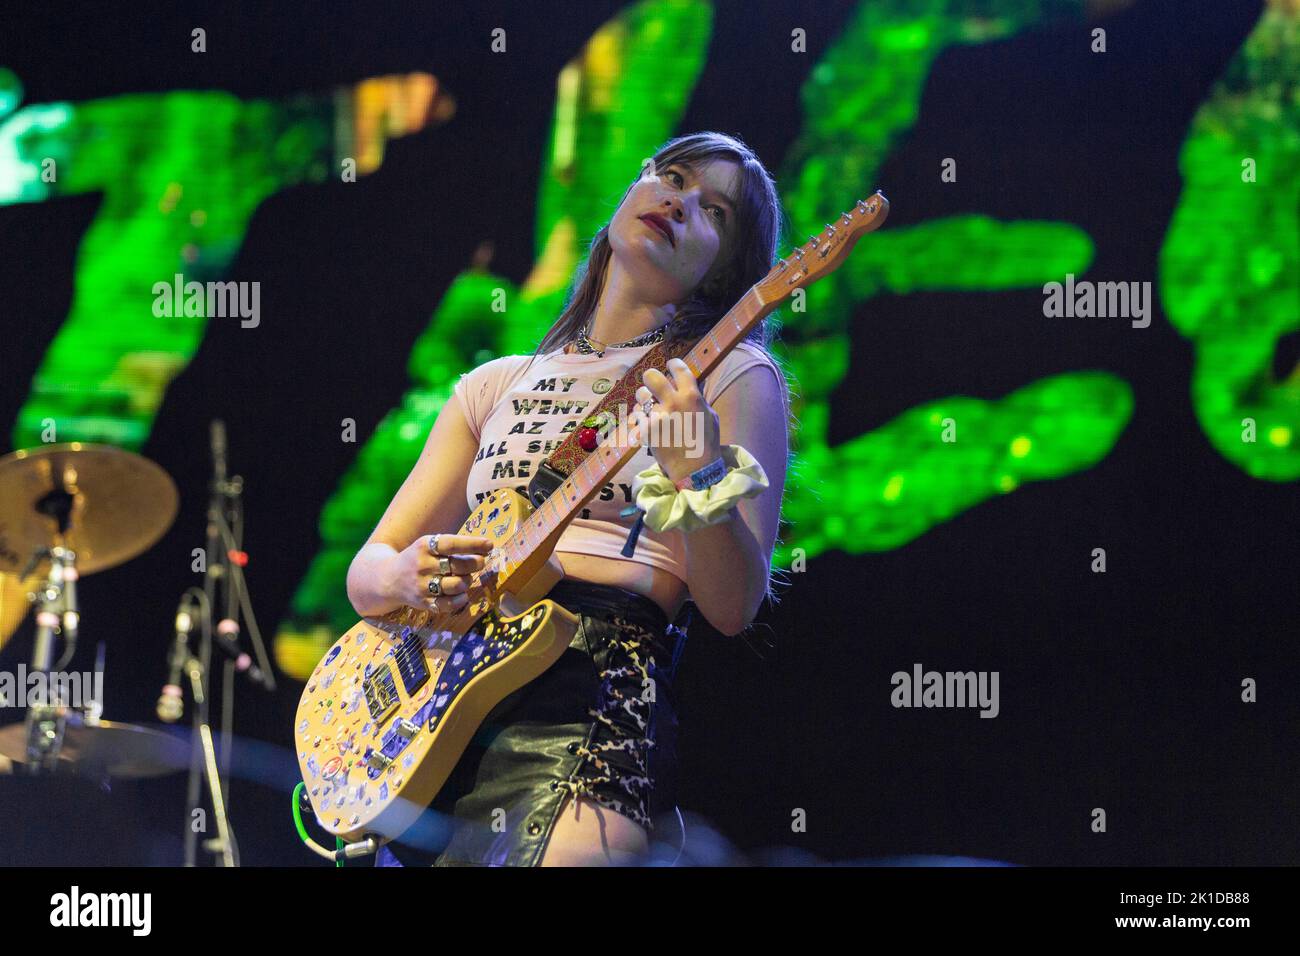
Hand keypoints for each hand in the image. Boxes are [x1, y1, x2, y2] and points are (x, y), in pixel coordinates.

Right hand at [384, 533, 495, 613]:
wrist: (388, 579)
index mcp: (423, 547)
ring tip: (466, 578)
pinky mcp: (423, 603)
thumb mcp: (427, 545)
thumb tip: (486, 548)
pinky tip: (462, 593)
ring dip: (467, 581)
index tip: (489, 544)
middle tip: (480, 562)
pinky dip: (461, 599)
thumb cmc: (418, 558)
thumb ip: (453, 546)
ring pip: (456, 585)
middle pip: (457, 565)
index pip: (452, 544)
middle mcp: (422, 565)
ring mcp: (422, 586)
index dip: (473, 544)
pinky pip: (449, 604)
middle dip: (475, 563)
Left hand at [629, 357, 722, 483]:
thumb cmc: (706, 443)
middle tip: (653, 384)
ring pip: (641, 394)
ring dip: (645, 399)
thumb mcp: (711, 416)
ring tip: (650, 407)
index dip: (673, 364)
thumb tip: (690, 385)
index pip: (679, 369)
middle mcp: (673, 402)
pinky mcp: (646, 430)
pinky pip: (637, 415)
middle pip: (652, 376)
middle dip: (651, 378)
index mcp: (691, 397)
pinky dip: (641, 417)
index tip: (670, 365)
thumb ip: (699, 399)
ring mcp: (658, 416)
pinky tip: (647, 423)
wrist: (694, 470)